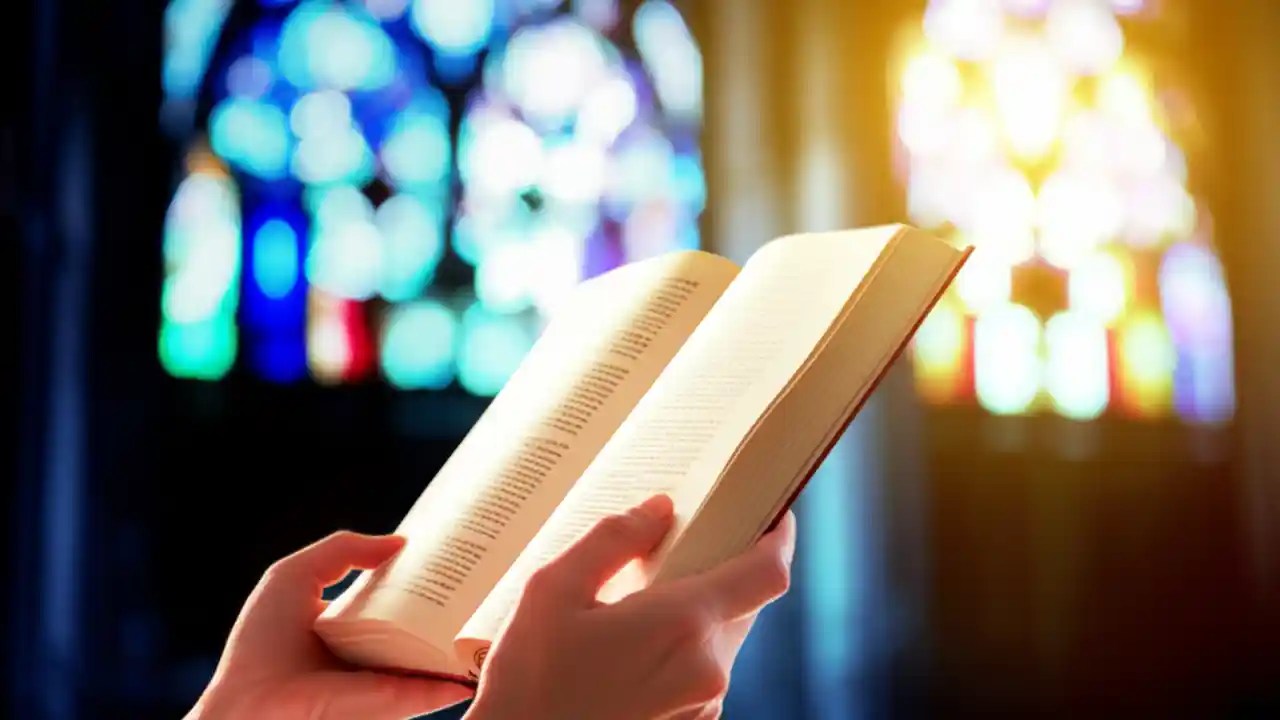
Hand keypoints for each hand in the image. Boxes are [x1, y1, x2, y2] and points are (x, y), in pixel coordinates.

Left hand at [186, 531, 473, 719]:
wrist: (249, 703)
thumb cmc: (262, 641)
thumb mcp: (295, 575)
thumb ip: (344, 550)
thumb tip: (400, 543)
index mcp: (347, 624)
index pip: (395, 599)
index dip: (422, 580)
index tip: (454, 562)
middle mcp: (370, 651)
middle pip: (422, 627)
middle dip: (455, 609)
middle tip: (491, 584)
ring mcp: (385, 678)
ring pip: (435, 657)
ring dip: (466, 644)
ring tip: (500, 617)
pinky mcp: (392, 701)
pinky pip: (434, 690)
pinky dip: (461, 677)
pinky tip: (485, 660)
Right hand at [466, 495, 795, 719]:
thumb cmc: (529, 681)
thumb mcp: (552, 592)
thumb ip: (613, 539)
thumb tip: (660, 508)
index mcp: (684, 624)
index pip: (768, 572)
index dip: (779, 535)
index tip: (771, 511)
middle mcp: (708, 668)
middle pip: (744, 601)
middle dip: (720, 568)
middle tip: (676, 544)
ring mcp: (703, 704)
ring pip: (721, 636)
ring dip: (696, 611)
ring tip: (638, 599)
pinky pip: (703, 671)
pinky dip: (682, 647)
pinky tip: (631, 646)